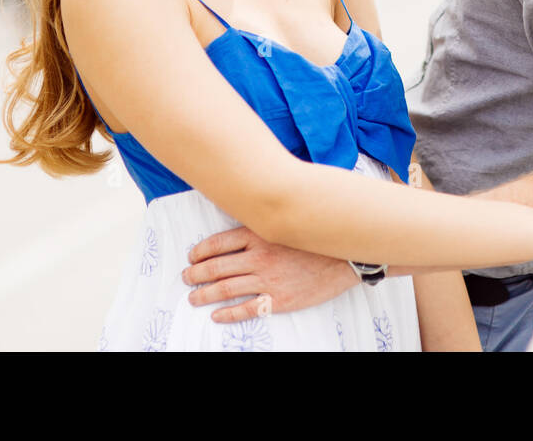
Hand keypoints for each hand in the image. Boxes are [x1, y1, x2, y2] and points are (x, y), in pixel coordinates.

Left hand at [181, 226, 359, 322]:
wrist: (346, 257)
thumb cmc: (317, 238)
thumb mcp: (287, 222)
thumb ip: (265, 223)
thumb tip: (245, 217)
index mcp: (260, 234)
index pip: (218, 243)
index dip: (200, 252)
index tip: (191, 257)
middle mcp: (259, 256)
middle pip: (216, 267)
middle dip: (195, 274)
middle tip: (186, 278)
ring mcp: (268, 279)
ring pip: (226, 289)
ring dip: (204, 294)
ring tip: (194, 298)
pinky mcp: (279, 300)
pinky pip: (246, 309)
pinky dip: (227, 314)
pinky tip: (217, 315)